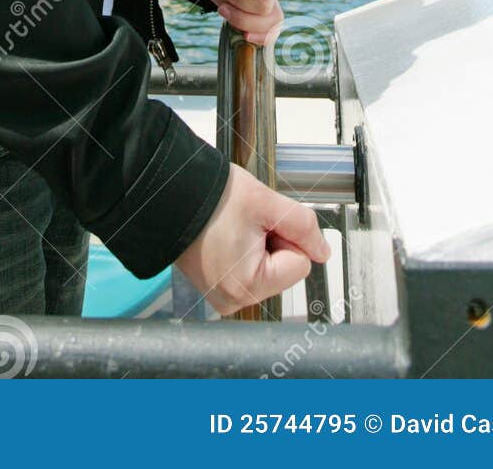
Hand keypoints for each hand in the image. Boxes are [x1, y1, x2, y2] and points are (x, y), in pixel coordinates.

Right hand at [175, 162, 328, 315]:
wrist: (169, 192)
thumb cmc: (209, 197)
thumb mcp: (266, 203)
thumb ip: (304, 227)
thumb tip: (322, 251)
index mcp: (248, 287)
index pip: (300, 264)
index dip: (286, 236)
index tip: (261, 222)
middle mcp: (234, 300)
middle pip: (283, 269)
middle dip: (271, 241)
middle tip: (245, 223)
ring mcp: (222, 296)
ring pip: (268, 268)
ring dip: (258, 245)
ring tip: (233, 228)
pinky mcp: (216, 287)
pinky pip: (248, 270)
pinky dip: (243, 251)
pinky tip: (226, 235)